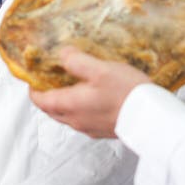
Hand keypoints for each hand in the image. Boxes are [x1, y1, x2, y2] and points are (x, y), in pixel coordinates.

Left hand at [29, 47, 150, 138]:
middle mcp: (76, 120)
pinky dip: (79, 108)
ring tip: (72, 83)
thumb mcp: (100, 69)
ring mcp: (89, 128)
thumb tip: (62, 54)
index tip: (33, 76)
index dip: (33, 88)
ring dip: (64, 101)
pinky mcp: (102, 130)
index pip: (41, 100)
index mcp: (70, 105)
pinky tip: (92, 96)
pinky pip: (83, 119)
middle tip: (51, 78)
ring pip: (67, 115)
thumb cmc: (126, 93)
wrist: (152, 117)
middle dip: (47, 95)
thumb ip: (77, 61)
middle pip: (52, 110)